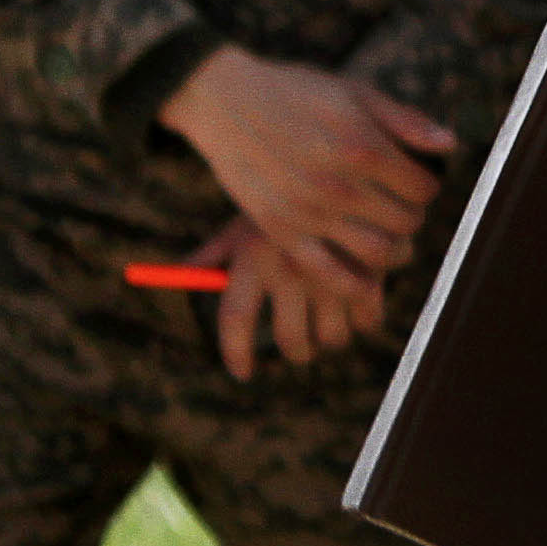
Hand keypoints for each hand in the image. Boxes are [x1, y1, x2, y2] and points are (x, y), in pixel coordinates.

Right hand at [160, 50, 448, 276]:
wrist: (224, 100)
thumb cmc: (295, 92)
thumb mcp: (354, 92)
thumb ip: (405, 121)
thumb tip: (450, 145)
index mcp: (365, 148)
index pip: (424, 189)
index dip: (426, 186)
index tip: (414, 181)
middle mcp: (341, 184)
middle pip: (406, 222)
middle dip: (410, 215)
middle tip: (398, 205)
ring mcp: (310, 211)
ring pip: (378, 252)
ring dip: (391, 248)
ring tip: (383, 232)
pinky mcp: (281, 231)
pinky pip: (329, 272)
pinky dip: (354, 282)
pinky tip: (362, 274)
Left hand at [186, 214, 392, 381]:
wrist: (353, 172)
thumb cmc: (287, 205)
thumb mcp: (246, 223)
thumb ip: (211, 253)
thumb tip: (175, 274)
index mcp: (254, 259)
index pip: (235, 320)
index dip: (236, 354)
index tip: (242, 374)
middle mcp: (290, 270)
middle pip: (291, 339)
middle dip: (298, 353)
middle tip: (301, 349)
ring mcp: (332, 274)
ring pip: (331, 337)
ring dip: (331, 337)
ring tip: (332, 323)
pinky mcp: (371, 273)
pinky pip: (367, 321)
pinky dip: (364, 319)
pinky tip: (361, 303)